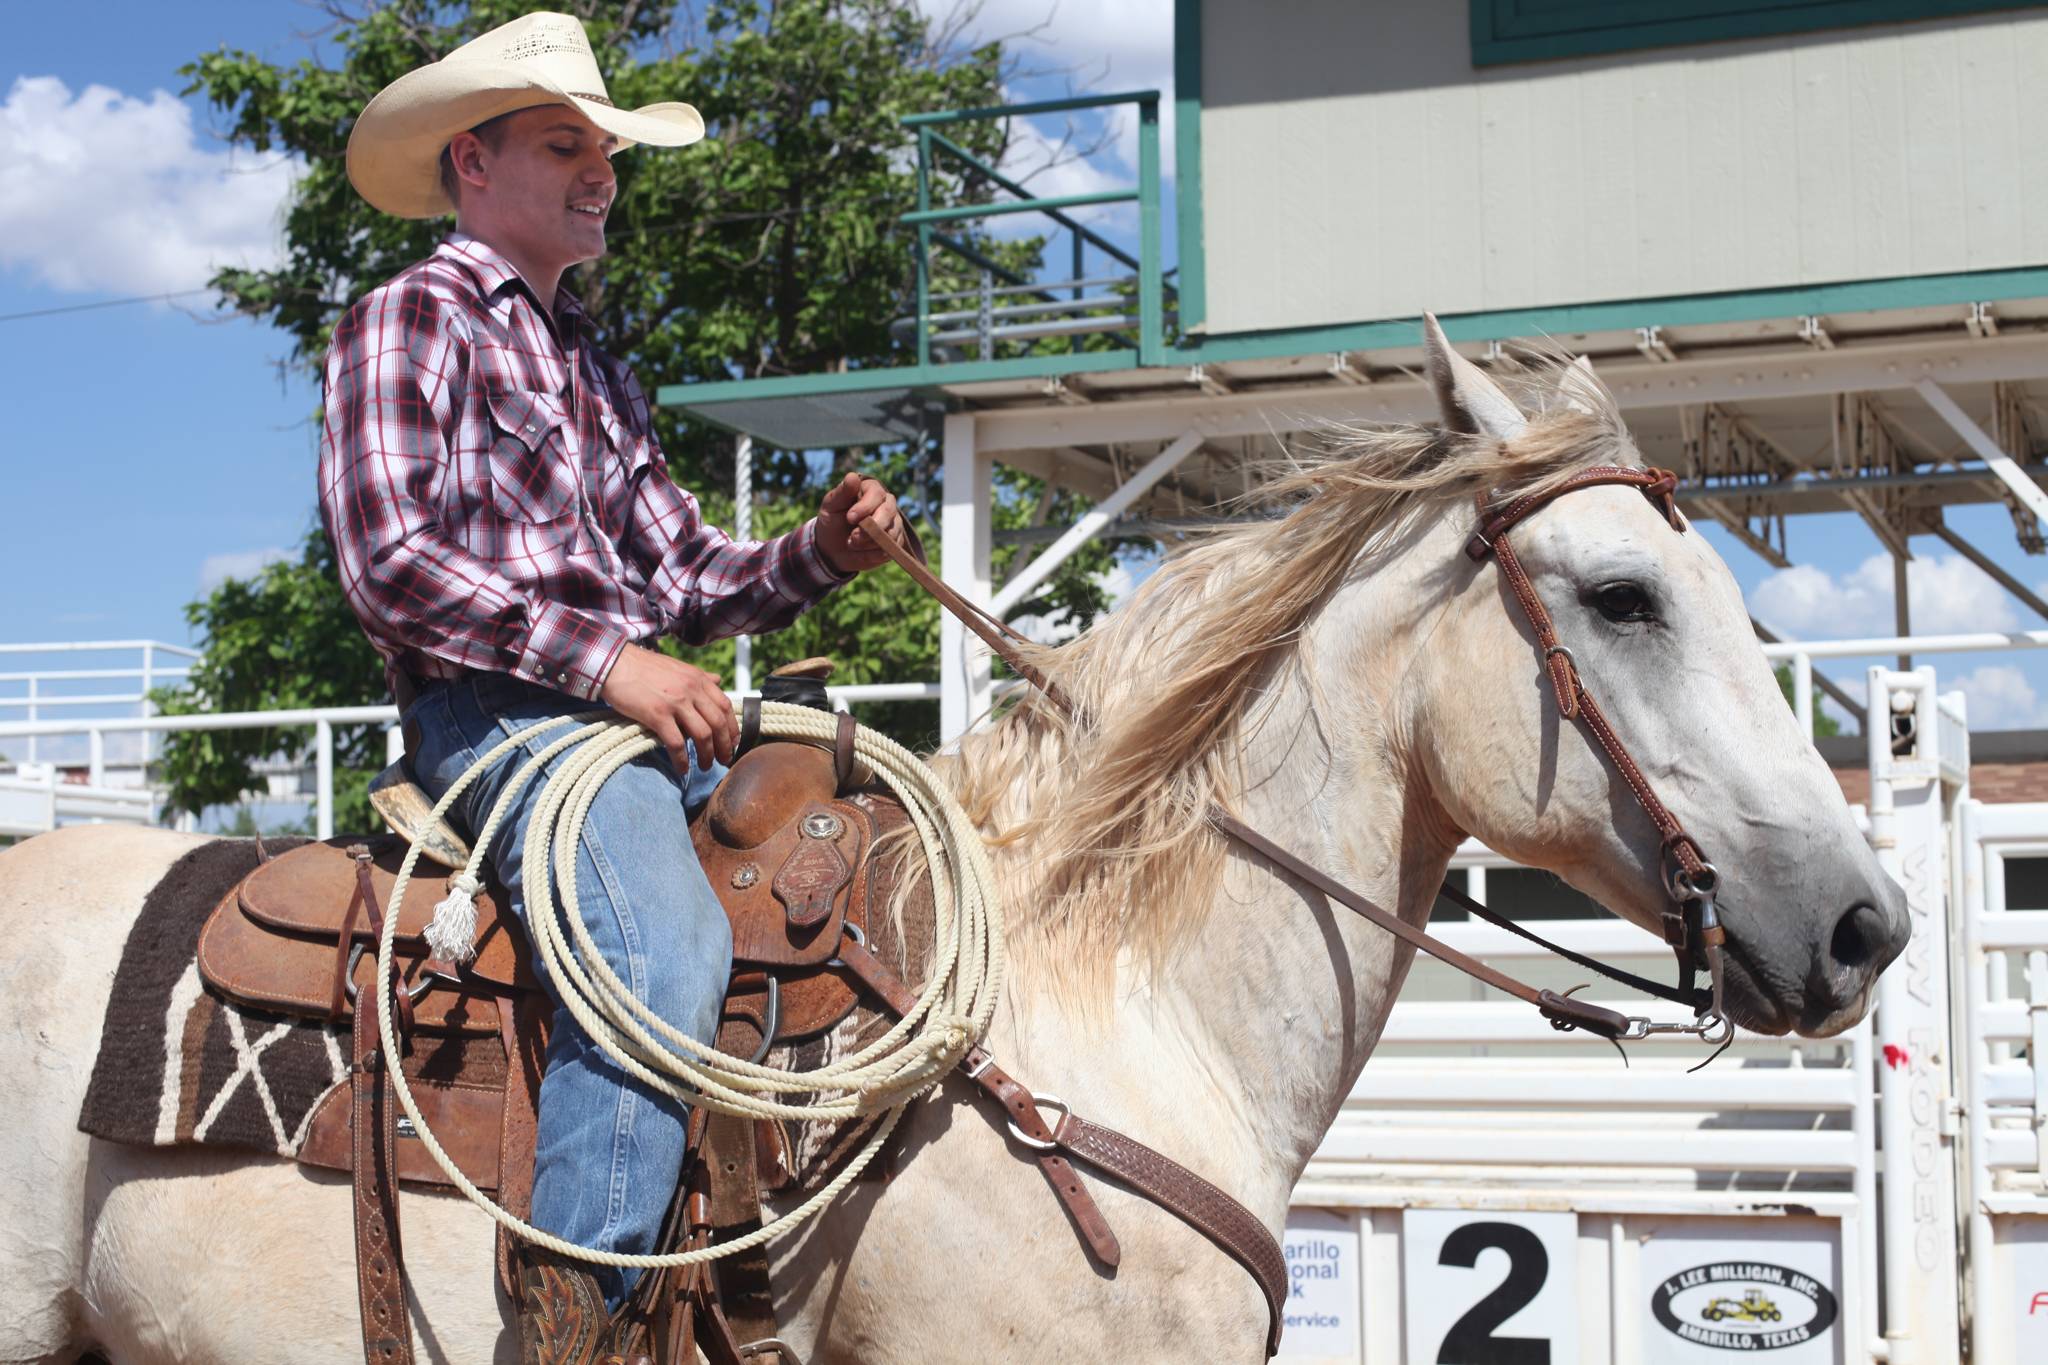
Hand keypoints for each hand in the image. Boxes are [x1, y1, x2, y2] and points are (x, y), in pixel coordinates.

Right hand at [598, 644, 735, 770]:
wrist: (615, 663)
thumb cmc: (644, 667)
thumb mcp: (678, 667)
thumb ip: (699, 676)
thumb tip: (718, 679)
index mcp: (698, 678)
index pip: (725, 706)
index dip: (732, 728)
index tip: (732, 743)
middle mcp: (691, 689)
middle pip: (718, 724)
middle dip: (724, 746)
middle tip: (723, 761)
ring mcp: (676, 702)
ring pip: (703, 735)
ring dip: (706, 755)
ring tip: (704, 767)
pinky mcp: (658, 714)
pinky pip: (677, 743)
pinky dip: (682, 760)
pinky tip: (682, 769)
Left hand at [815, 471, 904, 573]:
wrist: (834, 547)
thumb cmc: (832, 521)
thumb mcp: (831, 506)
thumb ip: (842, 492)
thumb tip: (852, 477)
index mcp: (871, 490)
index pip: (876, 494)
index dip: (865, 507)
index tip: (850, 518)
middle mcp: (886, 504)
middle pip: (888, 512)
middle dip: (870, 528)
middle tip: (852, 538)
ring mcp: (894, 523)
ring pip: (891, 532)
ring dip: (870, 542)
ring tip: (853, 543)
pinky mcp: (896, 541)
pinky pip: (892, 548)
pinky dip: (875, 552)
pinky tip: (862, 550)